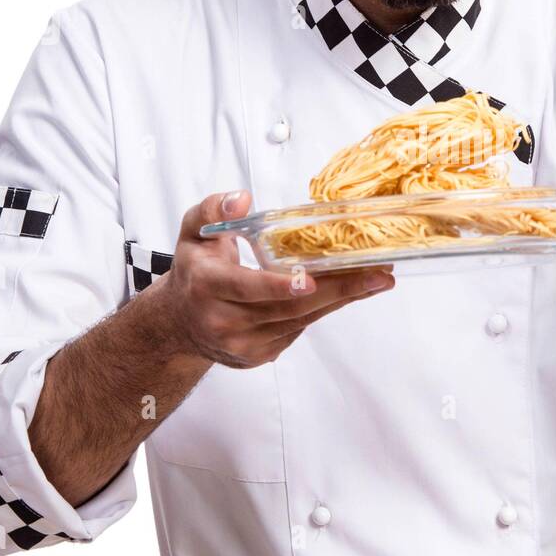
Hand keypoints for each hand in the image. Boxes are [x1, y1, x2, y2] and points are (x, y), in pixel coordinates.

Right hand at [154, 191, 394, 368]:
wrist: (179, 324)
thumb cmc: (194, 271)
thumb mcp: (194, 232)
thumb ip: (212, 209)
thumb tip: (243, 200)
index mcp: (206, 286)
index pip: (245, 288)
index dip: (278, 285)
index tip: (310, 279)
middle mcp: (224, 321)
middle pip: (287, 308)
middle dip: (336, 290)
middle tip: (377, 275)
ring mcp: (243, 344)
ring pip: (299, 321)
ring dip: (340, 300)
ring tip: (375, 280)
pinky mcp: (259, 355)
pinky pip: (298, 330)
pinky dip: (324, 309)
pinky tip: (348, 292)